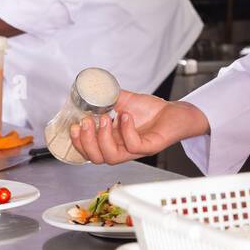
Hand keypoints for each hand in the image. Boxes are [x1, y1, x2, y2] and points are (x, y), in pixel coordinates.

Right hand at [70, 91, 208, 164]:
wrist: (175, 112)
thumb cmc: (151, 111)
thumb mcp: (124, 101)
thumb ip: (107, 99)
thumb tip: (90, 90)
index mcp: (114, 141)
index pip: (90, 152)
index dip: (79, 143)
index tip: (73, 126)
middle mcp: (123, 149)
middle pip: (98, 159)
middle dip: (87, 142)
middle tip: (86, 122)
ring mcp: (136, 150)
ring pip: (112, 157)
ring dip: (104, 138)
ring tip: (106, 118)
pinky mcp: (150, 146)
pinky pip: (134, 145)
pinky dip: (126, 130)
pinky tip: (126, 115)